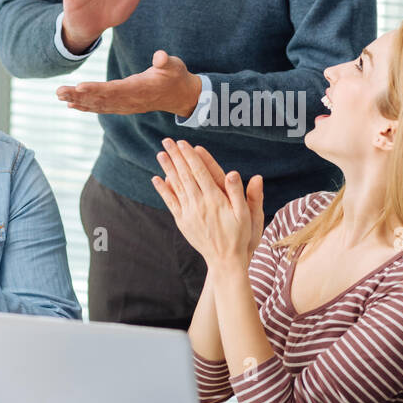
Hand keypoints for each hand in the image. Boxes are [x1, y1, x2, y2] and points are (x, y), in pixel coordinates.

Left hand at [56, 49, 200, 115]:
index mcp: (139, 89)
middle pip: (100, 99)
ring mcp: (126, 105)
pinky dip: (86, 106)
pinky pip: (102, 108)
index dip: (96, 89)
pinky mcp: (123, 106)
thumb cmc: (175, 76)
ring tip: (59, 96)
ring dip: (78, 101)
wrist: (181, 96)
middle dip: (78, 95)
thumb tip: (160, 56)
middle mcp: (129, 100)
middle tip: (59, 91)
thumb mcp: (175, 65)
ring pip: (98, 105)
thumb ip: (166, 61)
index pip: (114, 89)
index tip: (79, 86)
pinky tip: (71, 104)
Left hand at [151, 138, 261, 267]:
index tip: (184, 143)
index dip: (191, 157)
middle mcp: (200, 204)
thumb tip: (233, 173)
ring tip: (161, 154)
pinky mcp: (183, 222)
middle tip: (168, 141)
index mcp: (216, 200)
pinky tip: (156, 179)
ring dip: (168, 169)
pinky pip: (171, 203)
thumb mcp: (247, 215)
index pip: (201, 172)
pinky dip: (163, 190)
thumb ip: (240, 193)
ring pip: (176, 186)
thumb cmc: (240, 236)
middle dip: (176, 157)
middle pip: (185, 175)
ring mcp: (189, 213)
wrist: (225, 260)